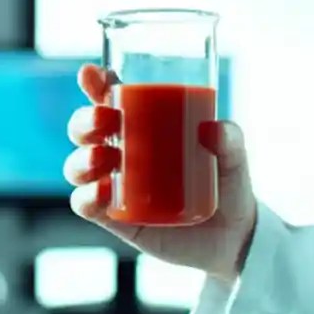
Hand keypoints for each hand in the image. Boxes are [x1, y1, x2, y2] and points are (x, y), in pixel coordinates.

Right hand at [64, 64, 257, 284]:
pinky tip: (100, 193)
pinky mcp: (116, 219)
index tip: (91, 74)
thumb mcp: (234, 159)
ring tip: (103, 160)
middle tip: (104, 120)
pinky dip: (85, 198)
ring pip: (79, 166)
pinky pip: (87, 206)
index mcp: (143, 126)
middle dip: (84, 121)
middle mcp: (122, 153)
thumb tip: (213, 127)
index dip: (95, 83)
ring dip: (81, 159)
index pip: (110, 98)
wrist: (232, 238)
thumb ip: (231, 140)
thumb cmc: (227, 186)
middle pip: (86, 130)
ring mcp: (116, 186)